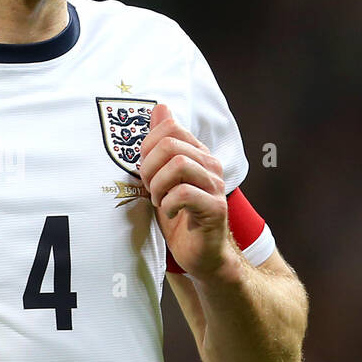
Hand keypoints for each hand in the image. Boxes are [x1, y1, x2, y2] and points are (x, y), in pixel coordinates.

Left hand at [138, 102, 234, 278]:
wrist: (200, 254)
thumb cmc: (179, 215)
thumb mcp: (162, 177)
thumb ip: (160, 144)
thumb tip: (160, 108)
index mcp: (197, 153)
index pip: (170, 127)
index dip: (148, 146)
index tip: (146, 170)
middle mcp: (210, 164)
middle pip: (171, 145)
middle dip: (149, 167)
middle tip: (149, 188)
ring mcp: (215, 185)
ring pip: (178, 165)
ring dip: (158, 185)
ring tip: (159, 200)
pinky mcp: (215, 208)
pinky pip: (184, 193)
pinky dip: (168, 203)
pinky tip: (170, 212)